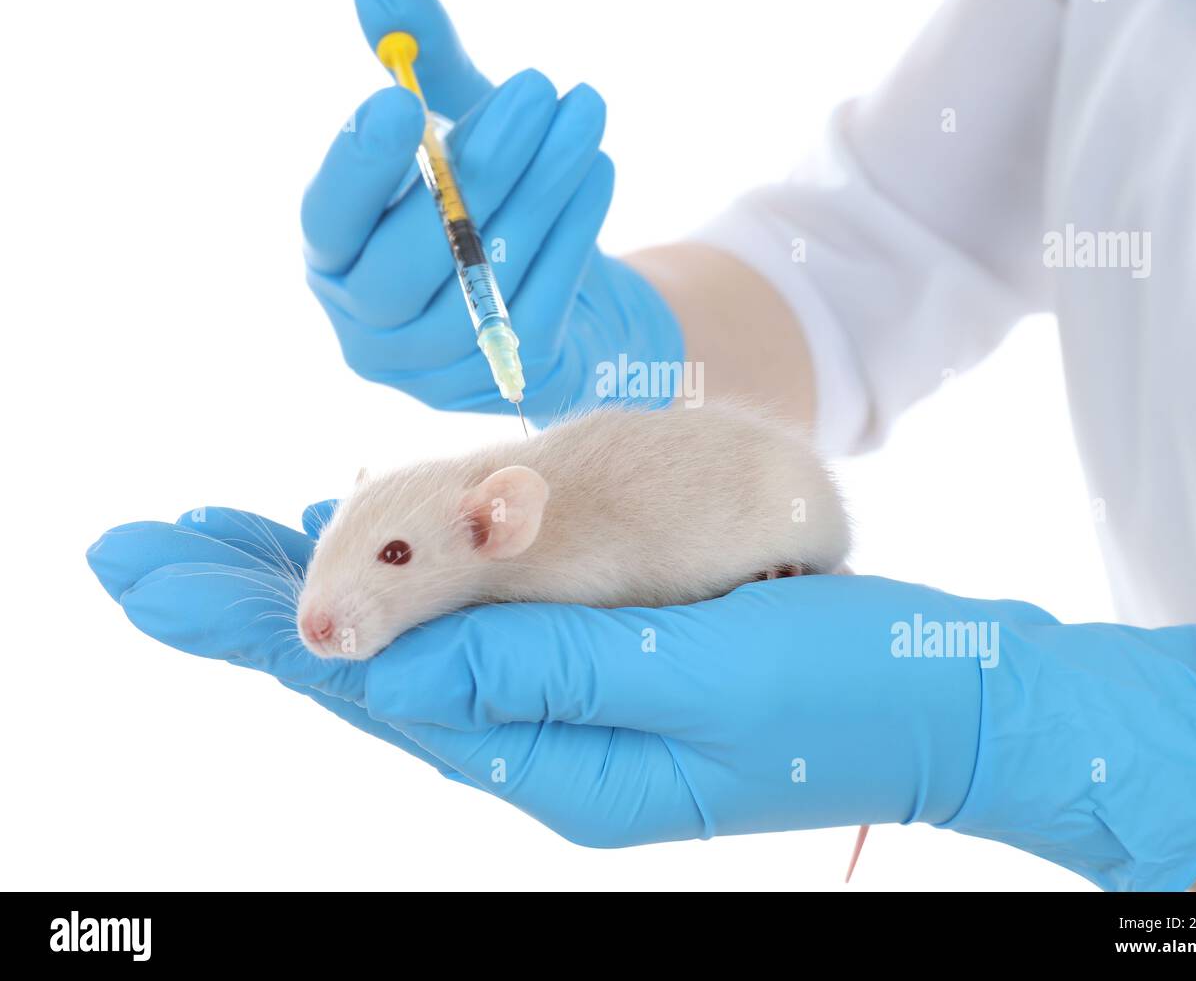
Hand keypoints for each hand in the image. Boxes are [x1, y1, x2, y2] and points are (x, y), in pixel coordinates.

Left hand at [86, 507, 1195, 889]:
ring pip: (411, 651)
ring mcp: (574, 713)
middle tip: (134, 552)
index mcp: (555, 764)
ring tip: (213, 550)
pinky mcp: (606, 671)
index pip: (372, 693)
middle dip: (246, 611)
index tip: (149, 570)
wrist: (941, 696)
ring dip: (311, 596)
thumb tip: (387, 665)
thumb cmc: (839, 692)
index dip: (256, 627)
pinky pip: (474, 634)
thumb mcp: (694, 687)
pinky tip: (365, 560)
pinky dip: (401, 589)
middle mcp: (544, 748)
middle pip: (368, 675)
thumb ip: (540, 673)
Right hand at [301, 0, 682, 419]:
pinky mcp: (507, 378)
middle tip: (537, 88)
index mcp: (336, 259)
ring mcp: (438, 366)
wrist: (562, 298)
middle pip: (412, 256)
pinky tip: (598, 166)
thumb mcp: (457, 124)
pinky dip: (574, 228)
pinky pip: (542, 299)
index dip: (358, 167)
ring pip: (488, 276)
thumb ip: (416, 57)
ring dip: (544, 186)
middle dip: (481, 165)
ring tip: (585, 112)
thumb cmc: (488, 200)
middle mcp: (371, 325)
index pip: (328, 219)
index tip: (400, 101)